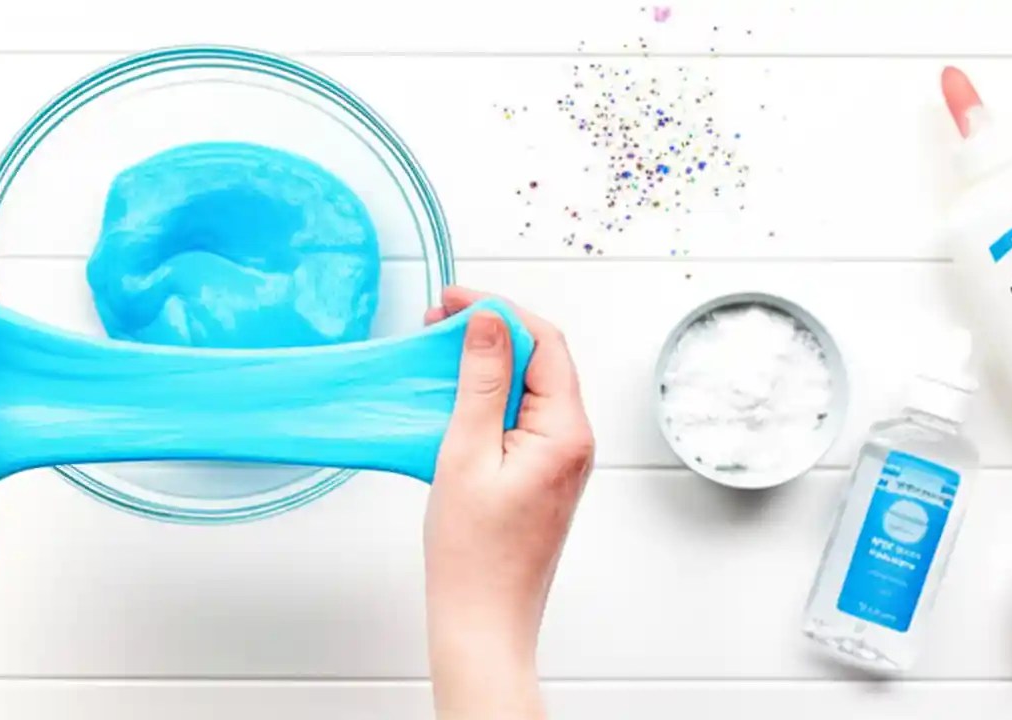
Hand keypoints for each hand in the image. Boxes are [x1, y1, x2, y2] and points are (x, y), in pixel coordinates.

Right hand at [423, 287, 594, 719]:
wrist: (483, 622)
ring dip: (488, 365)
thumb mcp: (466, 454)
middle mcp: (574, 442)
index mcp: (567, 432)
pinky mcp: (543, 475)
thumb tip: (490, 322)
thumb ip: (482, 382)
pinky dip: (489, 398)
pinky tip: (452, 398)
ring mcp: (561, 460)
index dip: (500, 312)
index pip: (545, 343)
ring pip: (530, 389)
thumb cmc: (473, 556)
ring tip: (438, 355)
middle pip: (542, 361)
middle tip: (436, 324)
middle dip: (492, 333)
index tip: (452, 301)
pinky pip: (521, 418)